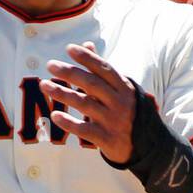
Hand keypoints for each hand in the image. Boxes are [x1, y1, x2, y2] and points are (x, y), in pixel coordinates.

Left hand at [41, 42, 136, 162]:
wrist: (147, 147)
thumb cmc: (128, 113)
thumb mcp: (122, 90)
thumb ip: (102, 69)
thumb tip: (87, 44)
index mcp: (125, 89)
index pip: (104, 69)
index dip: (87, 58)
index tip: (69, 49)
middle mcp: (120, 103)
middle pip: (91, 84)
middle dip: (70, 72)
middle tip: (50, 64)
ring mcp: (113, 121)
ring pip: (85, 104)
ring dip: (63, 94)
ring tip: (45, 85)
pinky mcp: (106, 139)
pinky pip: (85, 130)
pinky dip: (69, 123)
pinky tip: (55, 115)